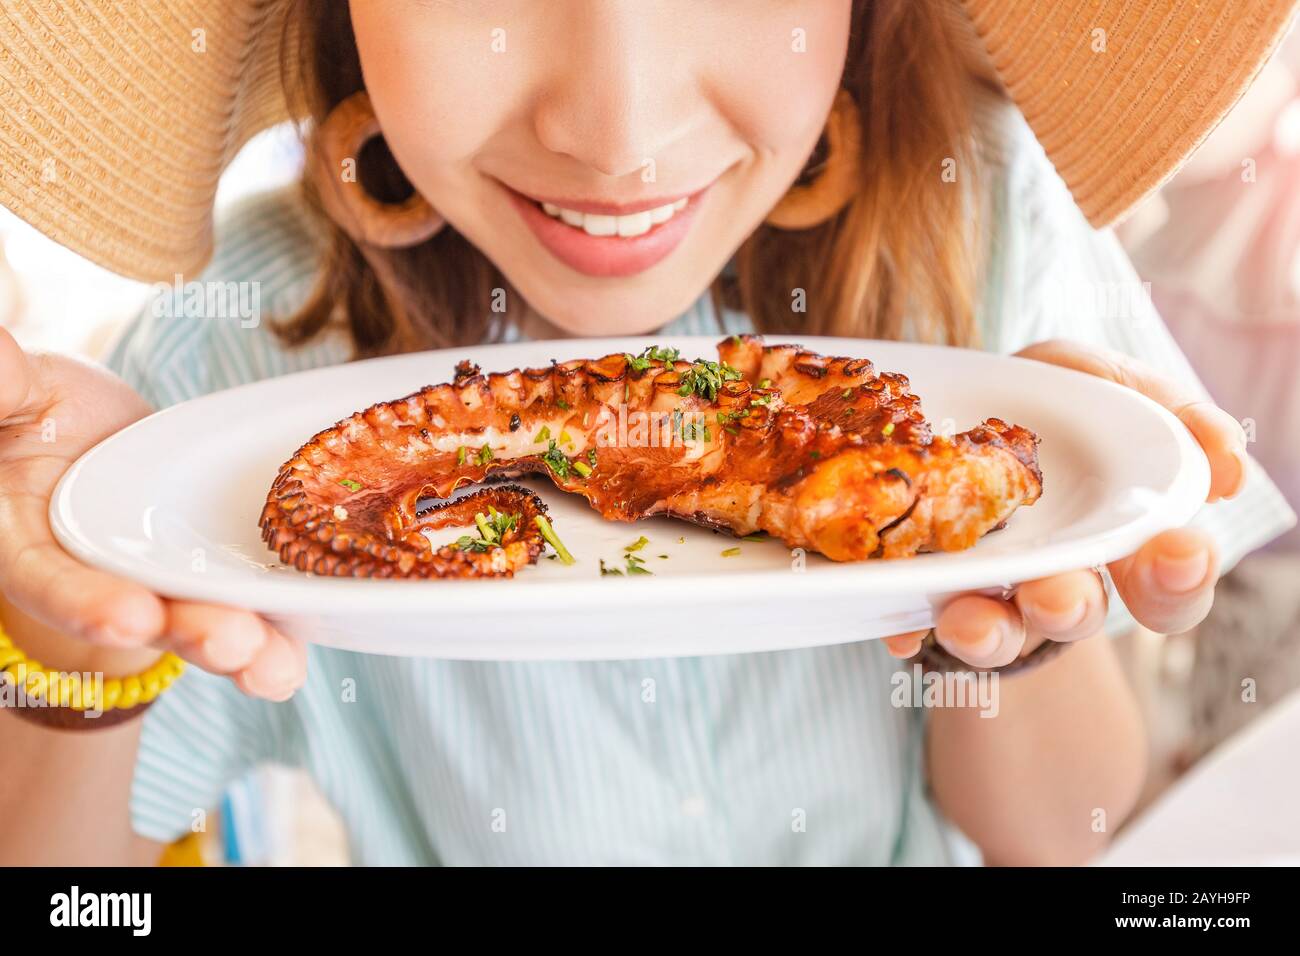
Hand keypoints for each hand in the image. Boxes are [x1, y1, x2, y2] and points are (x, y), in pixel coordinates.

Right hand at [0, 328, 304, 699]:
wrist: (84, 433)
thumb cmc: (33, 409)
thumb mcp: (16, 391)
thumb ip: (4, 387)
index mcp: (22, 536)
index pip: (47, 578)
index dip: (84, 603)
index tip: (130, 618)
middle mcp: (91, 574)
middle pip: (138, 613)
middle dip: (188, 631)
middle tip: (233, 642)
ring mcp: (155, 581)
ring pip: (196, 623)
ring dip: (241, 649)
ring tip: (276, 667)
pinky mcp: (209, 574)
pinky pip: (245, 609)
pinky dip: (276, 637)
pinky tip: (297, 659)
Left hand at [883, 338, 1244, 666]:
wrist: (956, 407)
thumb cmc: (1051, 404)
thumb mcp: (1108, 383)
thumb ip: (1170, 412)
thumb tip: (1226, 458)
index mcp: (1116, 540)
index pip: (1167, 588)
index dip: (1177, 581)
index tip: (1180, 552)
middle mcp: (1052, 577)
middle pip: (1070, 612)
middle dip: (1066, 607)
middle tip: (1058, 598)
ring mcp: (983, 588)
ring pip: (992, 628)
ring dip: (985, 630)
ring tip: (967, 620)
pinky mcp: (914, 587)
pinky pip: (904, 618)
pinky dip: (900, 625)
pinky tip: (894, 627)